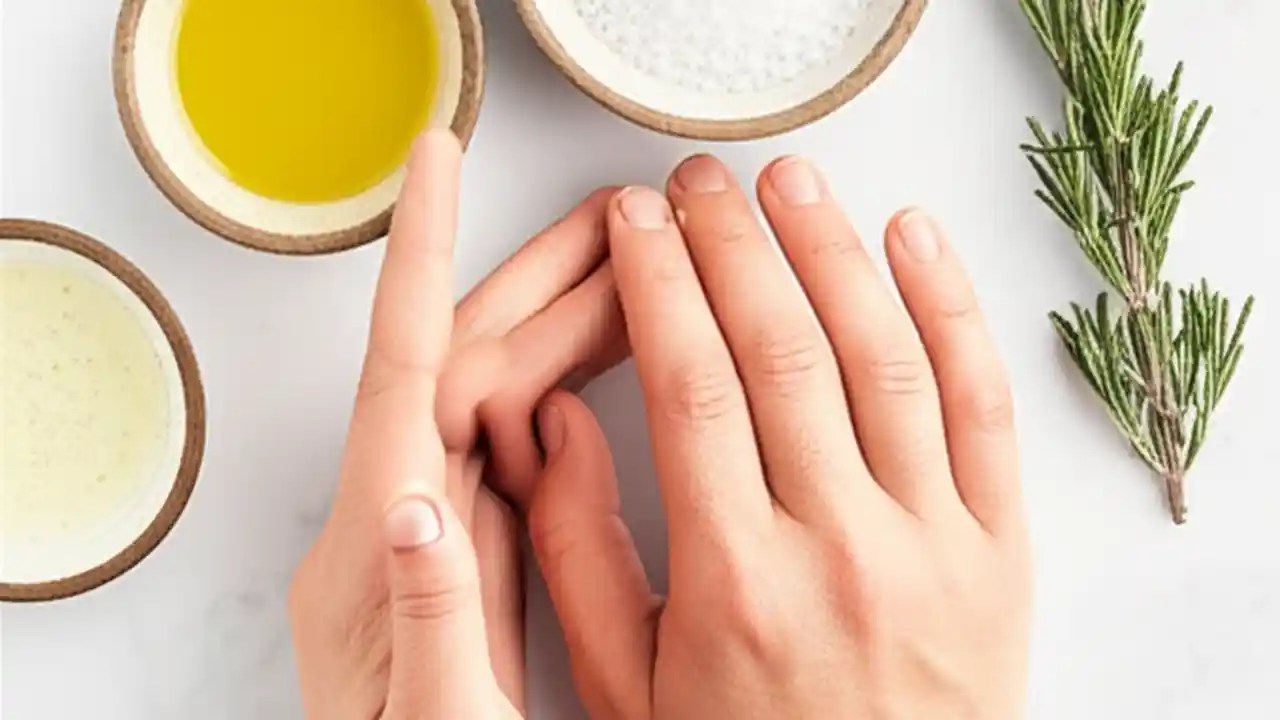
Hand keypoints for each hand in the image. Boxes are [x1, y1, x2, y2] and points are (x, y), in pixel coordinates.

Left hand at [288, 131, 624, 718]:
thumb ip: (428, 619)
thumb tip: (422, 507)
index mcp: (378, 554)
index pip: (399, 379)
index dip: (416, 261)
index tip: (435, 166)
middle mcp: (398, 517)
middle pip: (465, 361)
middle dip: (540, 273)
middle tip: (621, 212)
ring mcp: (436, 525)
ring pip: (499, 392)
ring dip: (566, 321)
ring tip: (640, 266)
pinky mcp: (470, 545)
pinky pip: (519, 445)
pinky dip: (571, 390)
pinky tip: (616, 363)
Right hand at [522, 156, 1030, 718]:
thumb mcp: (627, 689)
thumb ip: (580, 555)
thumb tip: (553, 426)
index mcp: (736, 582)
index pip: (693, 384)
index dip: (660, 283)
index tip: (637, 221)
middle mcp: (839, 550)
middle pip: (782, 350)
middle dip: (731, 244)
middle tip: (697, 182)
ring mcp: (934, 544)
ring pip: (883, 357)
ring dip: (832, 250)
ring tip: (790, 181)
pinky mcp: (1000, 549)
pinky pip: (983, 404)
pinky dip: (952, 309)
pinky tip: (912, 240)